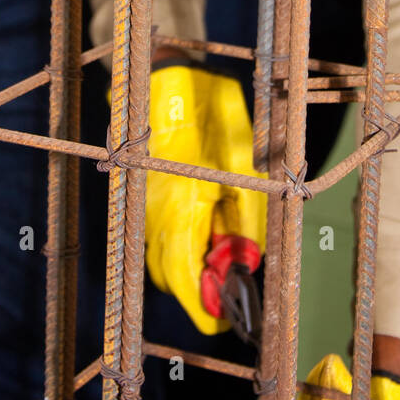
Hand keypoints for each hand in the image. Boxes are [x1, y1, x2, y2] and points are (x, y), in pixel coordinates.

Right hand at [145, 65, 267, 334]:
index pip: (184, 276)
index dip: (203, 306)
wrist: (167, 76)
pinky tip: (207, 229)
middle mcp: (156, 211)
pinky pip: (160, 236)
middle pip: (170, 276)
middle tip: (234, 286)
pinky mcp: (146, 195)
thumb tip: (252, 255)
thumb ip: (249, 210)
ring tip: (225, 256)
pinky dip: (182, 246)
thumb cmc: (210, 111)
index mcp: (181, 205)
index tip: (223, 322)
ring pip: (162, 258)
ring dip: (190, 269)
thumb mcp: (244, 157)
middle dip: (200, 291)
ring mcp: (147, 204)